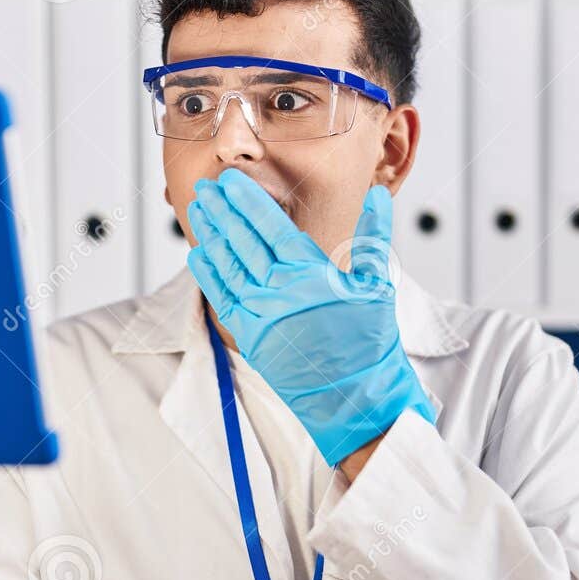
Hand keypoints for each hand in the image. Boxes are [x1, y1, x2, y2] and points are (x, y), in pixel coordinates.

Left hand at [185, 168, 433, 465]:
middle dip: (221, 210)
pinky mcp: (251, 337)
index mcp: (309, 273)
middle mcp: (279, 291)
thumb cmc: (370, 345)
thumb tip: (380, 196)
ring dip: (211, 234)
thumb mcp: (378, 285)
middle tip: (204, 187)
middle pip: (242, 240)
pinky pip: (222, 298)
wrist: (356, 398)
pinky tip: (199, 253)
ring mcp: (261, 315)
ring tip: (198, 210)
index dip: (246, 200)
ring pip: (227, 265)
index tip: (230, 181)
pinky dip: (209, 274)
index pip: (269, 225)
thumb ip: (374, 236)